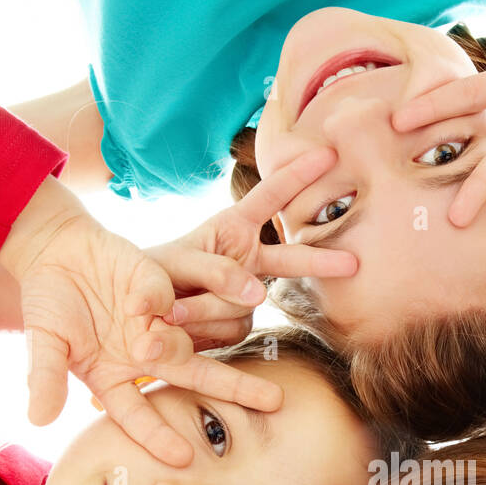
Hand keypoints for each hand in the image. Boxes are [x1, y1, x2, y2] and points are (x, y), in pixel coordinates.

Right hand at [0, 176, 284, 465]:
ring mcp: (159, 322)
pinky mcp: (164, 288)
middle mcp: (144, 355)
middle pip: (195, 377)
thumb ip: (46, 377)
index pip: (138, 416)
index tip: (182, 458)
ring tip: (267, 344)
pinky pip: (181, 295)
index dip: (156, 437)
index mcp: (114, 377)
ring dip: (233, 342)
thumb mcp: (44, 342)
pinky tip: (209, 298)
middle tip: (275, 403)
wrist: (56, 250)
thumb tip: (39, 418)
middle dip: (234, 390)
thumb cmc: (46, 302)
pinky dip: (195, 297)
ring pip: (201, 339)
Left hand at [145, 149, 356, 346]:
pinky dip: (206, 331)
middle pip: (290, 259)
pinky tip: (184, 328)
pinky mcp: (237, 326)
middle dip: (321, 261)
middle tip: (353, 264)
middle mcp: (245, 259)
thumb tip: (260, 294)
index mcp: (232, 228)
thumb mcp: (176, 262)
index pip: (270, 197)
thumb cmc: (149, 274)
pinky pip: (234, 331)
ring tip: (173, 312)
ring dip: (208, 309)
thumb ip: (216, 272)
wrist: (132, 316)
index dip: (298, 176)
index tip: (327, 154)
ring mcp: (244, 295)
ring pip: (246, 304)